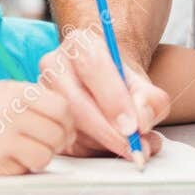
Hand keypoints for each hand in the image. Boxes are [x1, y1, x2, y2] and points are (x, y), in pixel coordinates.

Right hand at [0, 81, 75, 174]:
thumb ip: (30, 101)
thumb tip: (65, 122)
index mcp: (15, 91)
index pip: (62, 107)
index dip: (68, 122)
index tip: (63, 131)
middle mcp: (12, 111)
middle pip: (59, 132)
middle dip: (59, 143)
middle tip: (48, 146)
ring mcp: (2, 137)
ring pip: (46, 155)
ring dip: (40, 158)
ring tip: (25, 155)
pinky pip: (23, 170)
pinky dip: (20, 168)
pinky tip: (5, 160)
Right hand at [39, 27, 168, 159]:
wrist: (103, 82)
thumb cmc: (119, 81)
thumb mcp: (143, 84)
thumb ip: (151, 100)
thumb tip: (141, 121)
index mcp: (79, 44)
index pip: (93, 67)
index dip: (114, 100)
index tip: (133, 126)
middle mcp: (54, 65)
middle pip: (75, 102)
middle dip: (106, 130)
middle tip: (132, 145)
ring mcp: (43, 93)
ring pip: (70, 125)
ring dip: (102, 142)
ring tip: (130, 143)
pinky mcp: (43, 119)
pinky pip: (64, 141)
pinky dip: (91, 150)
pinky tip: (109, 144)